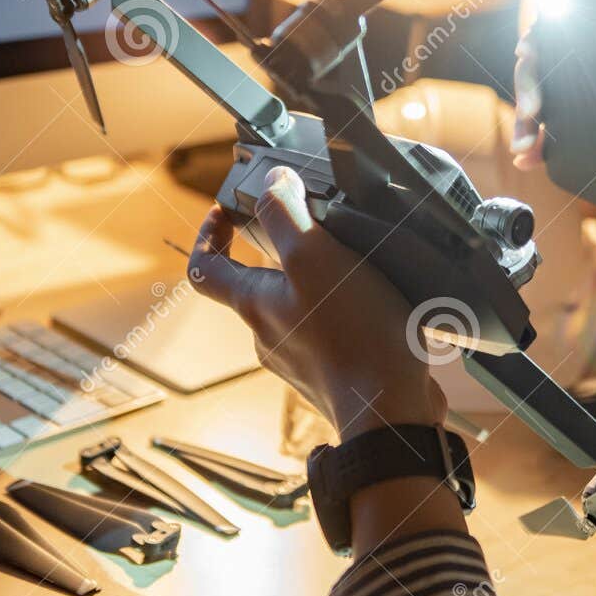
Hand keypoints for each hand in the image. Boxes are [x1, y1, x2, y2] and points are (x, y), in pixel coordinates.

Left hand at [187, 166, 444, 439]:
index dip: (208, 235)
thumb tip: (270, 181)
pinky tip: (383, 308)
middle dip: (282, 256)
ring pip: (300, 312)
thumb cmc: (353, 335)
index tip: (226, 211)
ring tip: (361, 267)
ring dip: (322, 286)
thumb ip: (286, 214)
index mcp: (254, 306)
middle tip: (317, 231)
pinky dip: (350, 317)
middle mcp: (270, 337)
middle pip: (258, 289)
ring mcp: (303, 362)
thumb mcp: (314, 257)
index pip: (205, 270)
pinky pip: (336, 336)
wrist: (390, 414)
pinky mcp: (338, 376)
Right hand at [512, 0, 595, 171]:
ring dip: (536, 106)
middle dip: (536, 79)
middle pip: (563, 39)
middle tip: (532, 117)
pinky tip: (536, 153)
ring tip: (527, 147)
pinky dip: (553, 122)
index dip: (553, 27)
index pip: (593, 5)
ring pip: (560, 69)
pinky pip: (572, 93)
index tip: (532, 55)